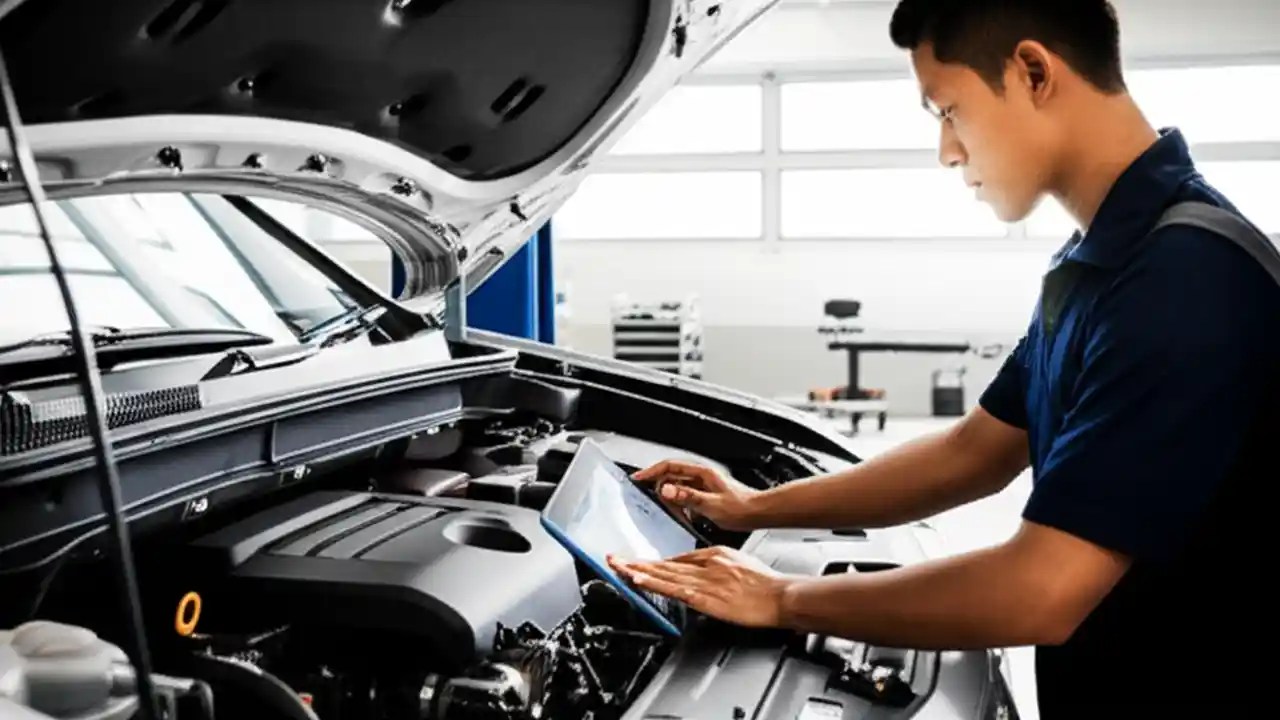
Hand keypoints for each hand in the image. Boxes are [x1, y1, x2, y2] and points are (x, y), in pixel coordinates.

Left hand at [607, 546, 793, 628]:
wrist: (782, 596)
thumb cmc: (766, 584)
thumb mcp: (739, 563)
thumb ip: (717, 565)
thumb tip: (699, 569)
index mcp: (715, 554)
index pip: (678, 557)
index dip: (655, 561)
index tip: (638, 563)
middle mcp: (706, 563)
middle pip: (664, 562)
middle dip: (637, 561)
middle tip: (614, 557)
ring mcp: (705, 579)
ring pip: (665, 573)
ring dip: (638, 570)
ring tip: (617, 566)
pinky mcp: (706, 596)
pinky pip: (674, 588)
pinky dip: (655, 583)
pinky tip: (640, 580)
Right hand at [632, 460, 761, 530]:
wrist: (758, 513)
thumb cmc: (741, 508)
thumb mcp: (711, 505)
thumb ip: (687, 497)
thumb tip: (667, 490)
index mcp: (701, 473)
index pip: (669, 466)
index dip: (651, 471)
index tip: (637, 478)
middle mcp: (701, 476)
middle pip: (671, 477)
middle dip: (663, 491)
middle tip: (662, 506)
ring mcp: (703, 485)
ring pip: (678, 488)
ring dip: (674, 501)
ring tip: (679, 514)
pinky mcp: (705, 495)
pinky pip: (686, 498)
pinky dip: (682, 507)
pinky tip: (688, 517)